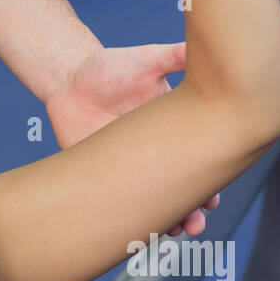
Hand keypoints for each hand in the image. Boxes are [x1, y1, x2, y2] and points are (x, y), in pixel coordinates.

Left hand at [44, 43, 220, 236]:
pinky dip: (125, 220)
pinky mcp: (97, 174)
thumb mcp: (147, 60)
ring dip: (161, 221)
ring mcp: (126, 168)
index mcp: (172, 132)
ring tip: (167, 232)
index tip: (213, 199)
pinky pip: (114, 204)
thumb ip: (177, 57)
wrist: (66, 75)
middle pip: (178, 192)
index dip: (209, 184)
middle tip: (193, 226)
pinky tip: (130, 231)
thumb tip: (212, 48)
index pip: (198, 164)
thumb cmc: (109, 66)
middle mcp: (153, 155)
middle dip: (190, 213)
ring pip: (150, 205)